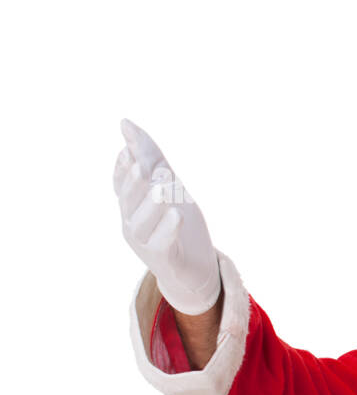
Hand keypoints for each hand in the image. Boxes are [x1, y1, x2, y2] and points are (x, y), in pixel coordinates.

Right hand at [114, 119, 220, 315]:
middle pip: (129, 199)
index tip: (129, 150)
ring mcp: (144, 242)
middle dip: (136, 182)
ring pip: (141, 221)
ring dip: (152, 203)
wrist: (197, 269)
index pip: (120, 182)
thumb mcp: (169, 187)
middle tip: (143, 165)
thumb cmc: (178, 226)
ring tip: (164, 187)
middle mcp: (131, 223)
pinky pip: (160, 243)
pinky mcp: (162, 258)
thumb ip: (151, 159)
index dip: (123, 167)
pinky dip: (167, 229)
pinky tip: (177, 215)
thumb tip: (126, 124)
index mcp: (131, 205)